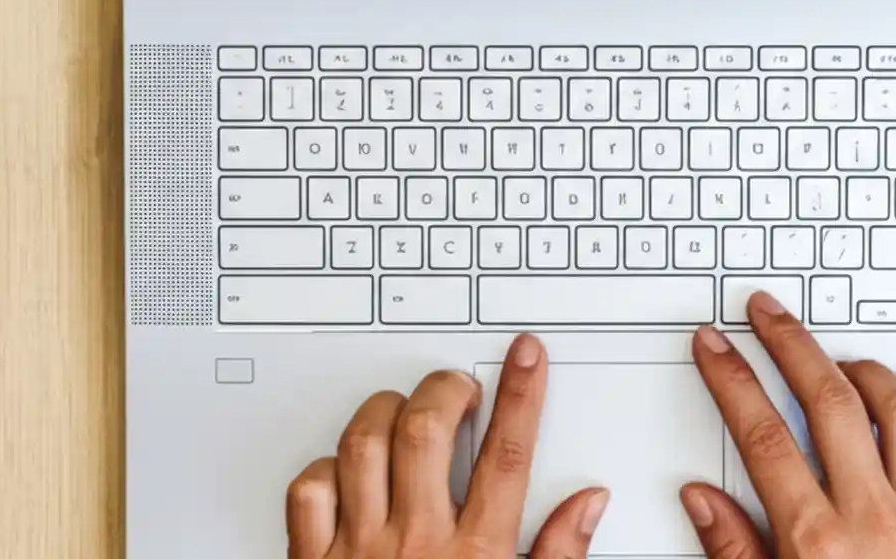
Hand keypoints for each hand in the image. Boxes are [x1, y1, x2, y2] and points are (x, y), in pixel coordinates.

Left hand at [286, 334, 609, 558]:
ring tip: (404, 409)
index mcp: (474, 556)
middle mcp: (415, 543)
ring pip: (363, 445)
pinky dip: (325, 466)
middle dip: (447, 388)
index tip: (527, 357)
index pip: (507, 453)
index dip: (523, 393)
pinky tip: (347, 466)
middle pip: (428, 430)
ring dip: (385, 411)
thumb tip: (586, 505)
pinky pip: (309, 491)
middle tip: (461, 385)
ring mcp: (358, 549)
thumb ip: (557, 555)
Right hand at [680, 292, 895, 558]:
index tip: (715, 346)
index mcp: (817, 543)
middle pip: (830, 403)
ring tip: (836, 356)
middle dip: (791, 345)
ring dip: (864, 370)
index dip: (732, 380)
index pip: (763, 436)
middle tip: (767, 314)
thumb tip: (702, 499)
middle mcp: (874, 519)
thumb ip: (736, 550)